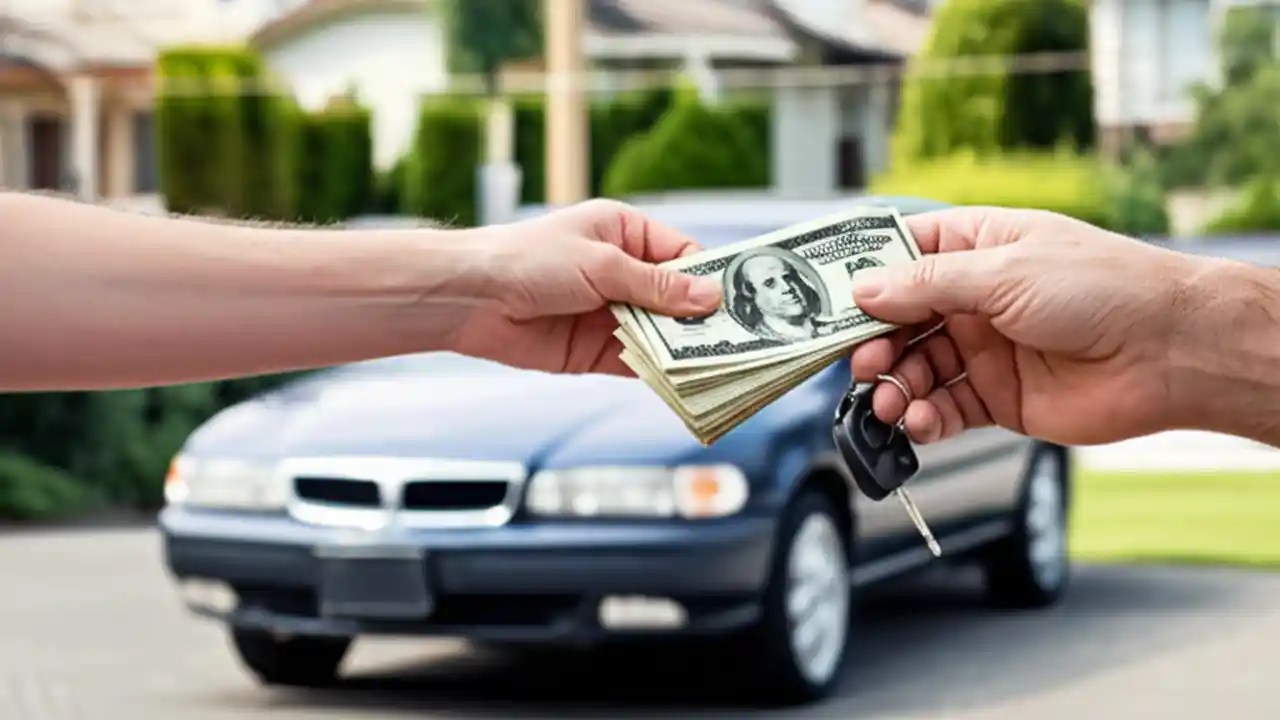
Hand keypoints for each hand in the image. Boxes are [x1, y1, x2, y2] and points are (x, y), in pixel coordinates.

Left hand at [451, 200, 721, 375]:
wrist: (471, 298)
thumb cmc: (530, 260)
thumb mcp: (601, 265)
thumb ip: (655, 287)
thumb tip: (709, 297)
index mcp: (625, 234)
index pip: (682, 256)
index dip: (708, 278)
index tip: (737, 301)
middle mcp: (622, 274)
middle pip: (676, 300)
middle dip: (701, 319)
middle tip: (739, 340)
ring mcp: (610, 314)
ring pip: (661, 334)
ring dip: (684, 350)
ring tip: (720, 365)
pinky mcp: (596, 351)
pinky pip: (638, 363)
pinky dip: (659, 373)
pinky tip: (684, 383)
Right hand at [849, 207, 1210, 445]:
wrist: (1170, 352)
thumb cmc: (1101, 289)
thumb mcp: (1005, 272)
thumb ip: (928, 286)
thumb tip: (863, 290)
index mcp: (977, 248)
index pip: (901, 256)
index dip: (861, 277)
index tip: (823, 302)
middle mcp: (975, 298)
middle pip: (898, 320)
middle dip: (873, 343)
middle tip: (860, 365)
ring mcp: (984, 349)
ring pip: (916, 369)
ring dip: (894, 387)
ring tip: (889, 403)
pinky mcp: (998, 399)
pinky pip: (944, 409)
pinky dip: (924, 419)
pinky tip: (919, 423)